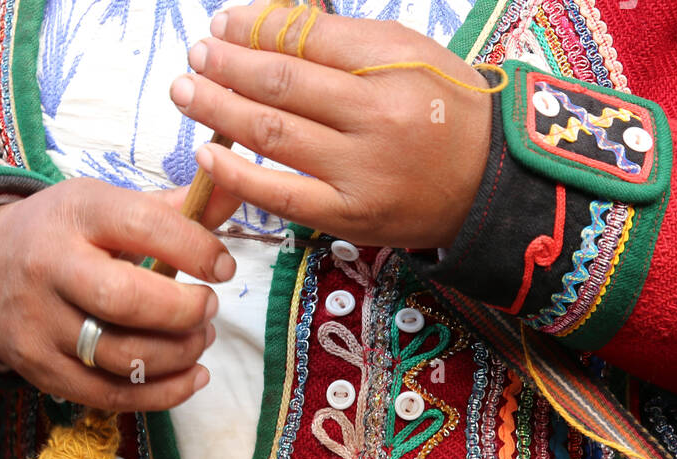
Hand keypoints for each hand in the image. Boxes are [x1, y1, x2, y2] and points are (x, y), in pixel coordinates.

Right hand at [0, 178, 240, 411]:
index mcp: (75, 214)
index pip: (141, 226)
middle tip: (209, 309)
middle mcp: (51, 267)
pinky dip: (163, 394)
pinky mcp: (43, 371)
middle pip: (126, 300)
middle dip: (184, 311)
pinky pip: (111, 395)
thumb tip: (235, 192)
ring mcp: (42, 325)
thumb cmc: (62, 236)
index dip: (194, 249)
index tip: (222, 267)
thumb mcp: (105, 207)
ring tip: (200, 340)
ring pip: (122, 356)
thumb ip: (172, 210)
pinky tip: (191, 377)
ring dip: (179, 355)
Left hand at [169, 2, 492, 249]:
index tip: (222, 24)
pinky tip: (208, 154)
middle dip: (227, 64)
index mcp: (392, 65)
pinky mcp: (350, 215)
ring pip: (273, 134)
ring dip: (220, 109)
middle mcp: (375, 116)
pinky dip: (239, 174)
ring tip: (187, 91)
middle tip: (196, 53)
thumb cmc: (446, 113)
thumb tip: (272, 24)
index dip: (254, 27)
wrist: (489, 184)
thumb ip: (344, 42)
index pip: (305, 37)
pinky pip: (282, 196)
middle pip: (281, 82)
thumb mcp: (409, 55)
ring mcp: (360, 170)